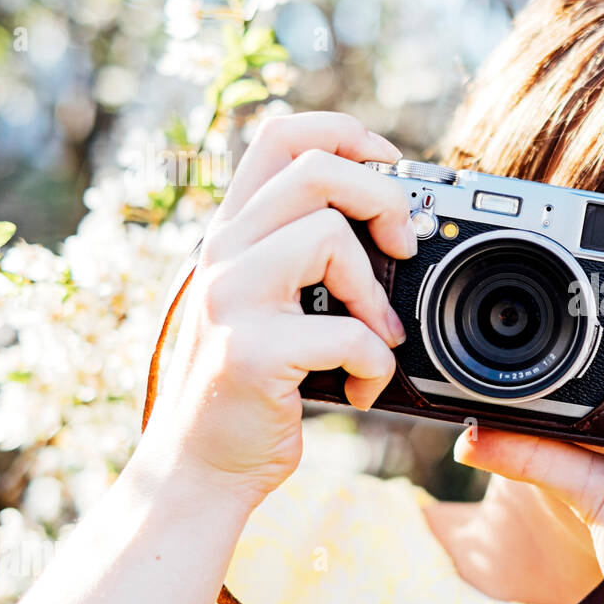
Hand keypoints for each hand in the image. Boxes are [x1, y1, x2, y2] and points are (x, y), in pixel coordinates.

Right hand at [140, 112, 416, 508]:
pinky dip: (376, 365)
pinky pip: (348, 333)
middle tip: (403, 249)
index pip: (282, 137)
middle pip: (317, 171)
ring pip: (329, 237)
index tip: (392, 167)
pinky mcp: (249, 353)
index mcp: (233, 234)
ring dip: (376, 296)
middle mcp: (223, 254)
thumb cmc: (251, 388)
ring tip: (378, 338)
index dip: (348, 135)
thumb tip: (394, 222)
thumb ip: (303, 258)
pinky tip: (362, 387)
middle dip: (384, 200)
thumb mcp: (267, 305)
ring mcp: (230, 300)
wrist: (199, 468)